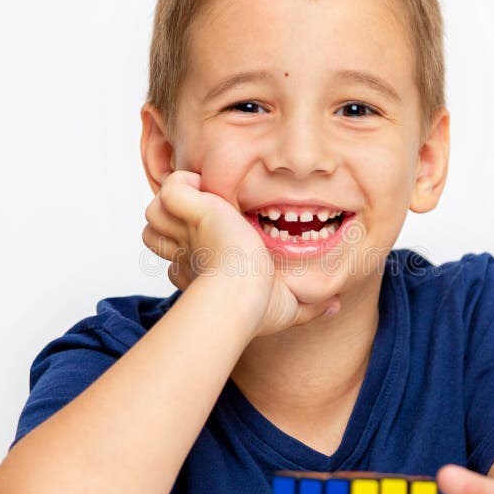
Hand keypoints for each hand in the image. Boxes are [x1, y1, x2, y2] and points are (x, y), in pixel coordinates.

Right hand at [142, 170, 340, 336]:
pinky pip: (172, 189)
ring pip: (158, 210)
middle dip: (174, 223)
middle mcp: (187, 250)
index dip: (189, 247)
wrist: (243, 295)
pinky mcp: (192, 209)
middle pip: (160, 229)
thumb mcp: (287, 308)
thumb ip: (311, 307)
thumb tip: (335, 306)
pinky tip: (203, 189)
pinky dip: (182, 184)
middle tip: (204, 219)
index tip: (215, 244)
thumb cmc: (257, 309)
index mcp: (202, 270)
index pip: (180, 254)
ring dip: (176, 204)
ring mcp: (186, 230)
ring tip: (204, 203)